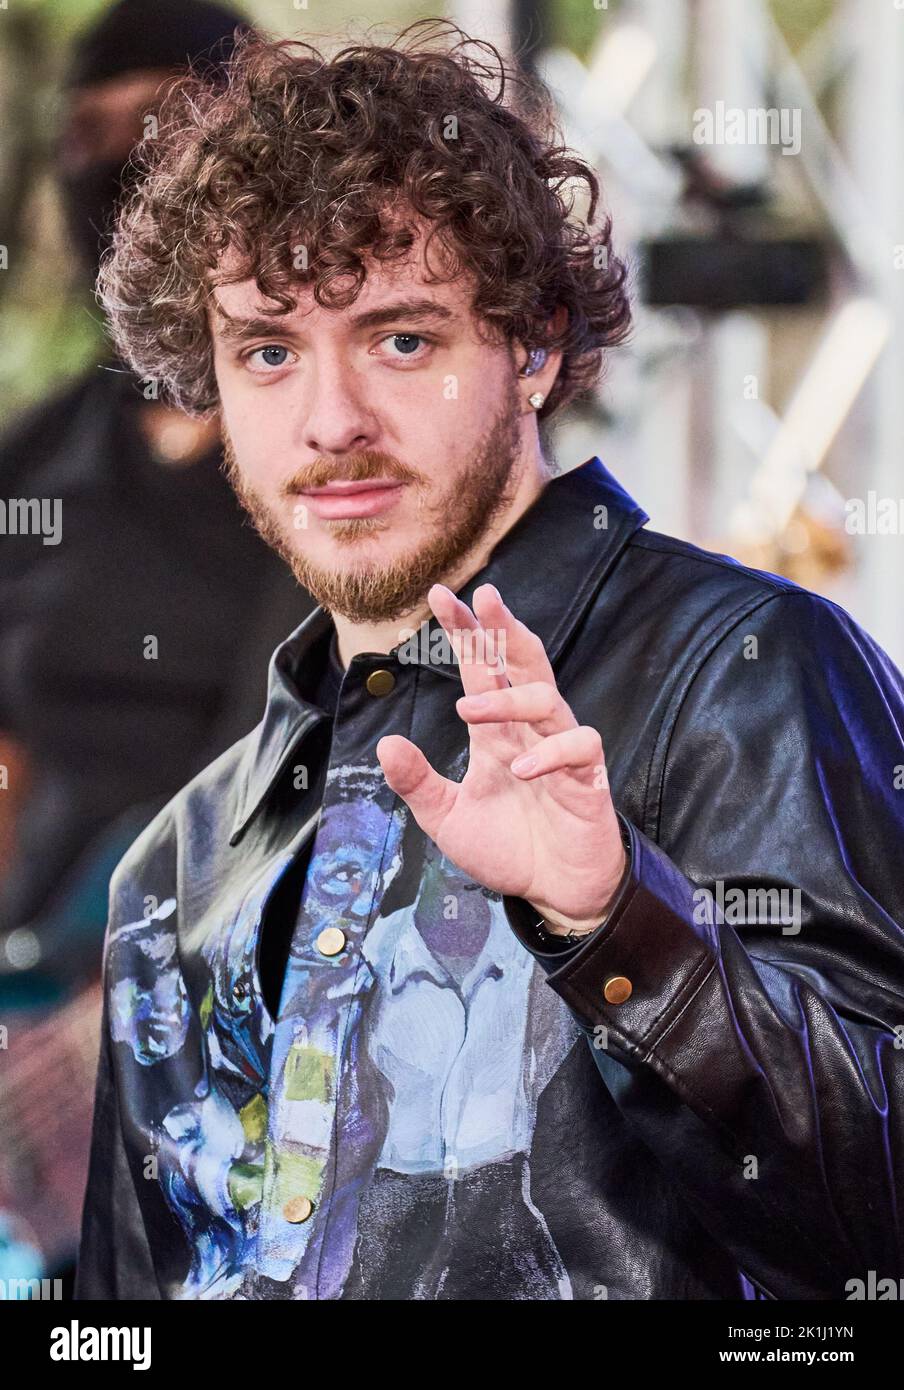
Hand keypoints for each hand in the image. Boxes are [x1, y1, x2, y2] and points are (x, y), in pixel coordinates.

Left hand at [376, 582, 626, 932]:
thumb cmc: (508, 848)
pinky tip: (521, 770)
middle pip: (523, 662)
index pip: (481, 667)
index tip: (439, 596)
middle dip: (502, 628)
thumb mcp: (447, 818)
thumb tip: (385, 743)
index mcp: (496, 731)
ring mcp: (560, 749)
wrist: (553, 893)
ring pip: (545, 698)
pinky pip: (577, 746)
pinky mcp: (587, 777)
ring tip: (468, 709)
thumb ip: (417, 782)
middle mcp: (528, 730)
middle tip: (483, 596)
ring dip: (507, 697)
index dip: (465, 632)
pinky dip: (549, 753)